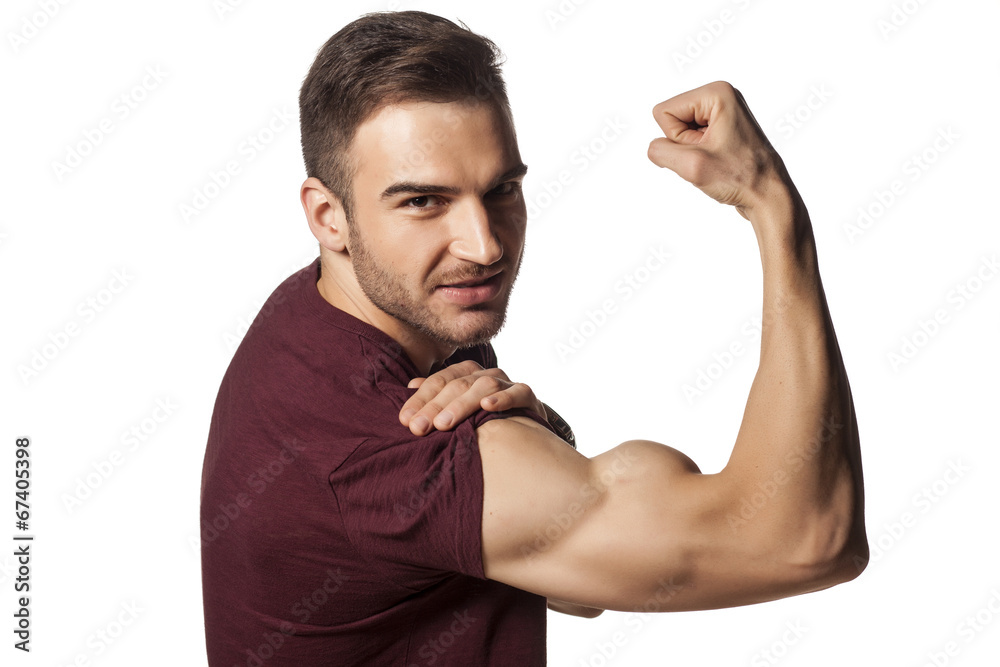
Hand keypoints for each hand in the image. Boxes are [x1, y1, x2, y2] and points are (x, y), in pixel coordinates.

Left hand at [399, 360, 544, 435]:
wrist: (525, 428)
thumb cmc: (484, 419)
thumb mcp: (457, 410)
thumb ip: (436, 398)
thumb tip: (410, 386)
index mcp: (464, 374)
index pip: (438, 382)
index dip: (420, 400)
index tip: (404, 420)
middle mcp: (484, 374)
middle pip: (456, 384)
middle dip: (435, 406)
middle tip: (419, 427)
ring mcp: (506, 382)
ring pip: (483, 385)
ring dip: (462, 404)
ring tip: (444, 423)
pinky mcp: (527, 395)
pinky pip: (517, 392)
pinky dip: (502, 397)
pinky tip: (488, 406)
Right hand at [647, 81, 795, 221]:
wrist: (769, 196)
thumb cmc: (741, 179)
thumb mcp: (692, 166)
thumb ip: (661, 151)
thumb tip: (654, 147)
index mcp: (716, 92)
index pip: (664, 113)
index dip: (677, 139)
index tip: (704, 150)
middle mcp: (721, 96)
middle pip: (671, 120)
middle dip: (684, 145)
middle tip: (711, 157)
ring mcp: (722, 112)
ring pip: (679, 132)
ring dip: (690, 153)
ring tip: (716, 160)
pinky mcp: (722, 128)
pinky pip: (691, 140)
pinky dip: (698, 155)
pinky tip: (718, 162)